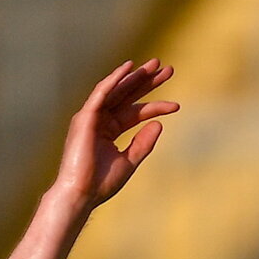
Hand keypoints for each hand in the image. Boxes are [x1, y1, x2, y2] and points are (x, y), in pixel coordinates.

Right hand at [52, 60, 179, 211]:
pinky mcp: (84, 117)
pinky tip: (129, 68)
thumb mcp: (129, 160)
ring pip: (116, 90)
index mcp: (109, 130)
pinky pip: (101, 93)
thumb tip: (159, 123)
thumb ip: (144, 142)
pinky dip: (114, 80)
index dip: (156, 107)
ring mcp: (91, 116)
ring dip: (135, 76)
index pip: (136, 113)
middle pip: (127, 95)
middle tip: (168, 69)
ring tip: (155, 64)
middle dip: (147, 82)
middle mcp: (100, 119)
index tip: (176, 106)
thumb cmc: (101, 182)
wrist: (81, 194)